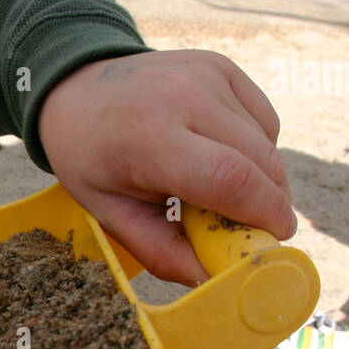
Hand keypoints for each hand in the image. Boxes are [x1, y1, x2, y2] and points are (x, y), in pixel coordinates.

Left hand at [37, 50, 295, 284]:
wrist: (74, 90)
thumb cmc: (91, 158)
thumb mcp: (111, 213)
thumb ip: (163, 252)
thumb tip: (215, 283)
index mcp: (150, 138)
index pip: (231, 179)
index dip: (265, 214)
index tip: (274, 239)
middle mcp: (183, 96)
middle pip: (261, 162)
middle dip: (272, 202)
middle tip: (253, 227)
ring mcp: (204, 74)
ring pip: (266, 141)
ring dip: (261, 175)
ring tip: (217, 187)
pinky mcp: (219, 65)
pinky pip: (261, 119)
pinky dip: (255, 146)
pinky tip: (217, 152)